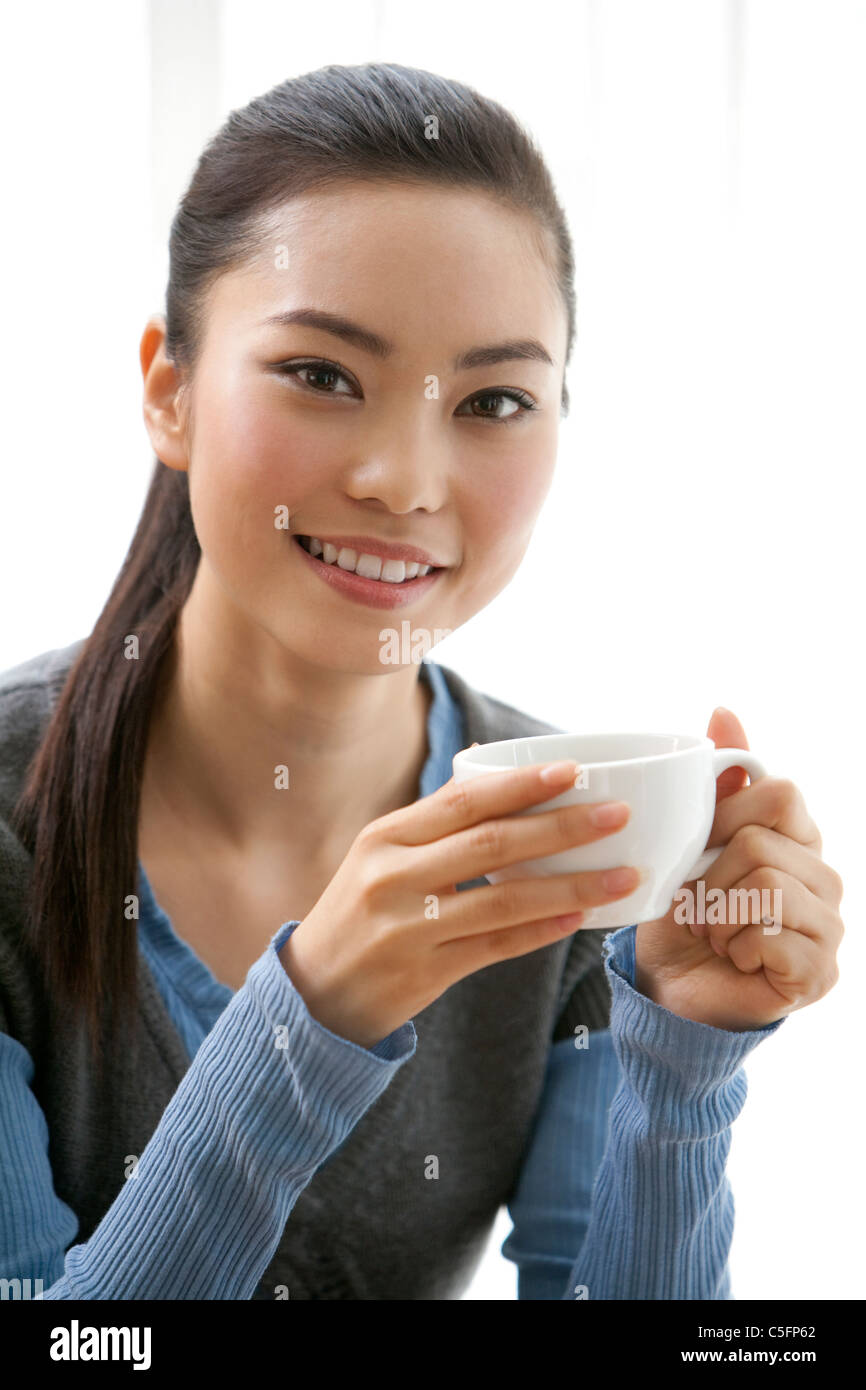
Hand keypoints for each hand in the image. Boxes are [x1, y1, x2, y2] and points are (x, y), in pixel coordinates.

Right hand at [279, 759, 639, 1048]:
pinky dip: (541, 931)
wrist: (314, 992)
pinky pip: (496, 947)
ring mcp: (407, 928)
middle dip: (561, 827)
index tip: (572, 770)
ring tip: (622, 874)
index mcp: (386, 837)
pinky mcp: (424, 972)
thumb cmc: (361, 912)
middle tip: (616, 814)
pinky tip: (580, 918)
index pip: (462, 801)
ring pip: (503, 900)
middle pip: (490, 844)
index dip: (520, 784)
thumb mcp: (381, 856)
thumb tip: (495, 770)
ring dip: (570, 886)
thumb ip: (436, 822)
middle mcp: (393, 877)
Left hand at [634, 708, 844, 1030]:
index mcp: (799, 837)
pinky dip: (734, 948)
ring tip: (715, 932)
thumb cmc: (684, 911)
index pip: (778, 792)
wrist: (672, 987)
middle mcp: (825, 877)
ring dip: (717, 915)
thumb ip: (716, 781)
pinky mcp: (820, 972)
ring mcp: (830, 926)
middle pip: (760, 842)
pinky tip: (735, 958)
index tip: (701, 850)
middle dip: (709, 878)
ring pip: (765, 886)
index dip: (725, 817)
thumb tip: (724, 710)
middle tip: (701, 905)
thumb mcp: (691, 839)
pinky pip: (771, 938)